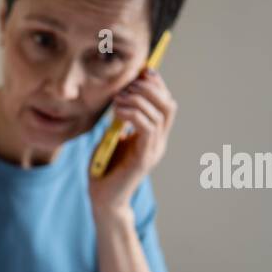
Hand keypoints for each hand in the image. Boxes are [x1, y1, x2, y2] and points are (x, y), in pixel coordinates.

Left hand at [89, 67, 177, 219]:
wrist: (102, 199)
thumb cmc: (104, 169)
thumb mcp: (111, 138)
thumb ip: (120, 120)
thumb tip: (122, 96)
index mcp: (153, 136)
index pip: (164, 104)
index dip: (157, 85)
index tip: (143, 71)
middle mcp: (158, 142)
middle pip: (168, 105)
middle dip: (152, 88)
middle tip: (131, 83)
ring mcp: (153, 150)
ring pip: (159, 115)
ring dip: (140, 100)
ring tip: (119, 98)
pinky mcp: (144, 159)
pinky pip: (147, 129)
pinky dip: (134, 114)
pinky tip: (119, 112)